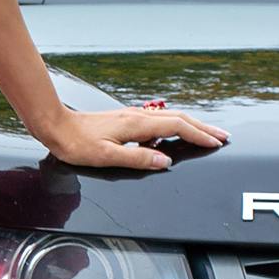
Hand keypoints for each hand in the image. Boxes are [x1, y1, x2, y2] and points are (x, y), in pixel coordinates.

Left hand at [36, 101, 228, 171]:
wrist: (56, 126)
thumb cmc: (76, 143)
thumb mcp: (106, 156)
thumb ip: (137, 159)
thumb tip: (165, 162)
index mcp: (136, 125)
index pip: (177, 127)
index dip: (199, 135)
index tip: (216, 142)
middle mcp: (137, 116)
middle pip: (180, 118)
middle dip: (203, 127)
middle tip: (222, 136)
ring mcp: (132, 116)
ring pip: (171, 117)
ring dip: (192, 124)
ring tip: (206, 133)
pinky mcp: (126, 120)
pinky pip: (159, 120)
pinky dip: (176, 124)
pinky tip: (175, 133)